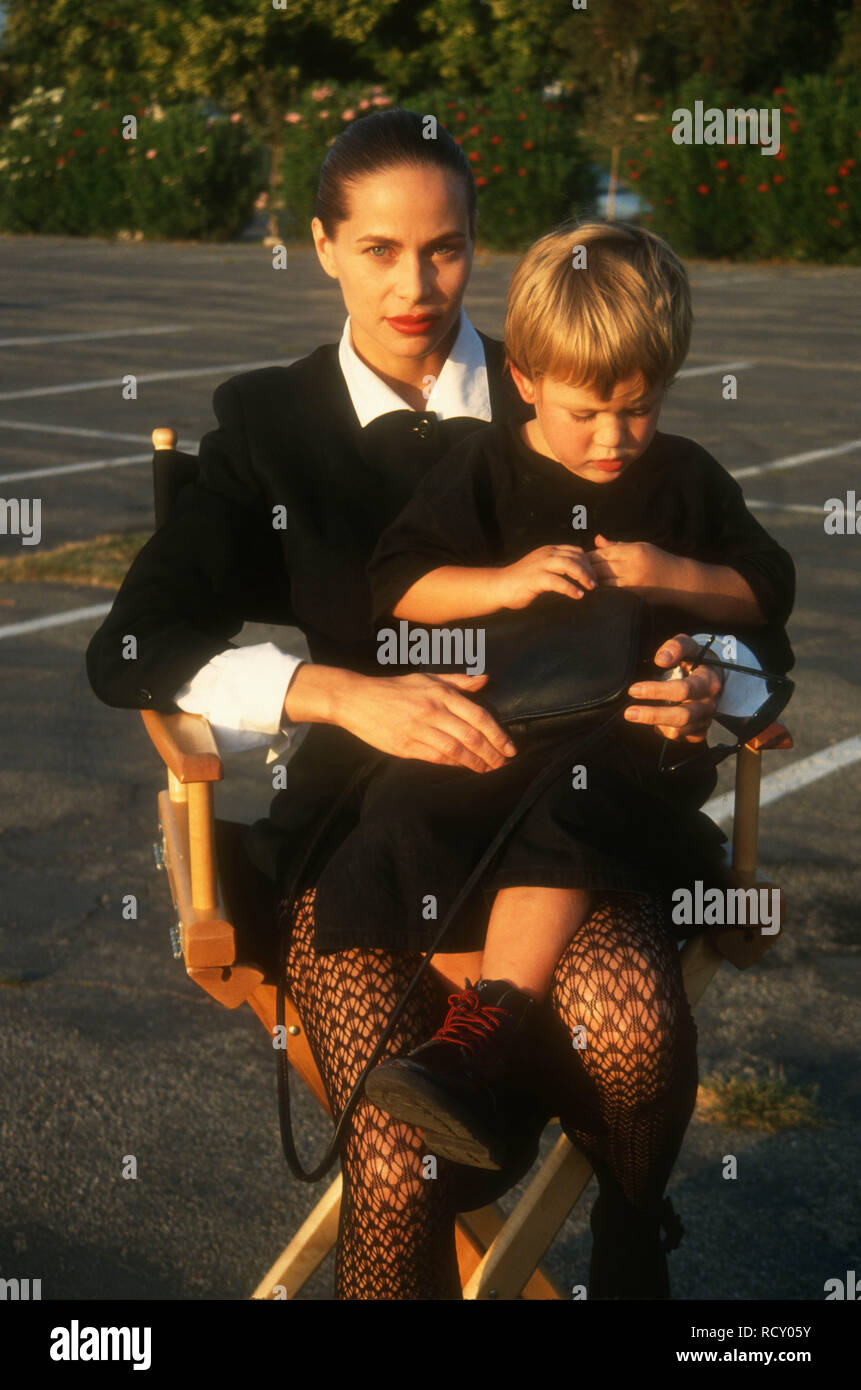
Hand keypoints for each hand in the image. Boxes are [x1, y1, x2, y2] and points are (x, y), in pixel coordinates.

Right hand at [334, 670, 517, 771]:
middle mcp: (432, 710)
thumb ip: (458, 681)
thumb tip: (486, 680)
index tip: (510, 748)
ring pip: (456, 750)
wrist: (356, 699)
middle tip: (504, 764)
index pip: (478, 716)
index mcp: (441, 693)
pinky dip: (453, 764)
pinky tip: (463, 767)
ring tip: (488, 770)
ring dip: (476, 763)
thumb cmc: (395, 688)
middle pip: (471, 736)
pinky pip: (436, 758)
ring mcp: (418, 729)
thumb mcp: (427, 677)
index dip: (498, 735)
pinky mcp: (405, 745)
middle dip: (492, 753)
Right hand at [495, 544, 595, 608]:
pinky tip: (578, 595)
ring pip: (569, 565)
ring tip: (590, 587)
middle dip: (589, 570)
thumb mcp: (541, 567)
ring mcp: (540, 565)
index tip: (593, 575)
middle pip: (575, 556)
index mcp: (549, 550)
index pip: (575, 550)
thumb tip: (577, 574)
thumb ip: (556, 567)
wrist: (499, 586)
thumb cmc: (522, 580)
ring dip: (583, 576)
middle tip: (595, 583)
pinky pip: (558, 581)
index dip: (588, 562)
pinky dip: (571, 588)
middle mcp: (546, 554)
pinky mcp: (535, 579)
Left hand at [587, 535, 678, 598]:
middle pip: (599, 568)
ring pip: (602, 582)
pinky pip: (610, 594)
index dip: (588, 557)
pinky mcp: (633, 596)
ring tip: (578, 582)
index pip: (602, 554)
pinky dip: (600, 592)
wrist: (679, 581)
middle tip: (572, 572)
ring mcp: (632, 583)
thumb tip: (596, 539)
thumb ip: (617, 546)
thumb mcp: (640, 547)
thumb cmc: (658, 560)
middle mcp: (632, 567)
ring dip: (590, 582)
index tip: (579, 559)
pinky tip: (592, 592)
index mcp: (633, 552)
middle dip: (585, 570)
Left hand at [624, 634, 723, 742]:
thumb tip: (661, 659)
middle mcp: (709, 704)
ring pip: (679, 731)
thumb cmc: (697, 659)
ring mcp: (705, 719)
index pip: (683, 690)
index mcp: (708, 682)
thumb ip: (675, 647)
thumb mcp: (688, 645)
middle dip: (653, 715)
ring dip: (655, 723)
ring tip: (638, 714)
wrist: (714, 675)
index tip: (634, 689)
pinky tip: (656, 721)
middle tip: (629, 713)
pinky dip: (665, 731)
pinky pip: (680, 738)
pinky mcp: (699, 730)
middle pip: (682, 716)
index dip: (657, 691)